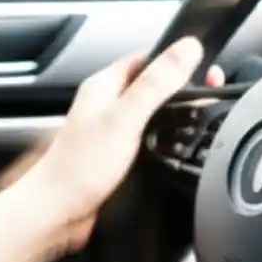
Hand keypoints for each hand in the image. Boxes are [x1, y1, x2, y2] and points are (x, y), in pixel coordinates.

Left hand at [0, 37, 218, 261]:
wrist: (57, 213)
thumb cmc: (78, 169)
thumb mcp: (125, 118)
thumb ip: (157, 83)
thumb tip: (187, 49)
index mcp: (104, 85)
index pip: (147, 57)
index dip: (175, 59)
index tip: (202, 68)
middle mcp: (106, 104)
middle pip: (151, 84)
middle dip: (179, 88)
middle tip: (204, 96)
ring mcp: (111, 129)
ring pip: (150, 112)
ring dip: (172, 115)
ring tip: (195, 118)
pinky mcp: (116, 154)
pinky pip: (147, 137)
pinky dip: (164, 138)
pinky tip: (174, 147)